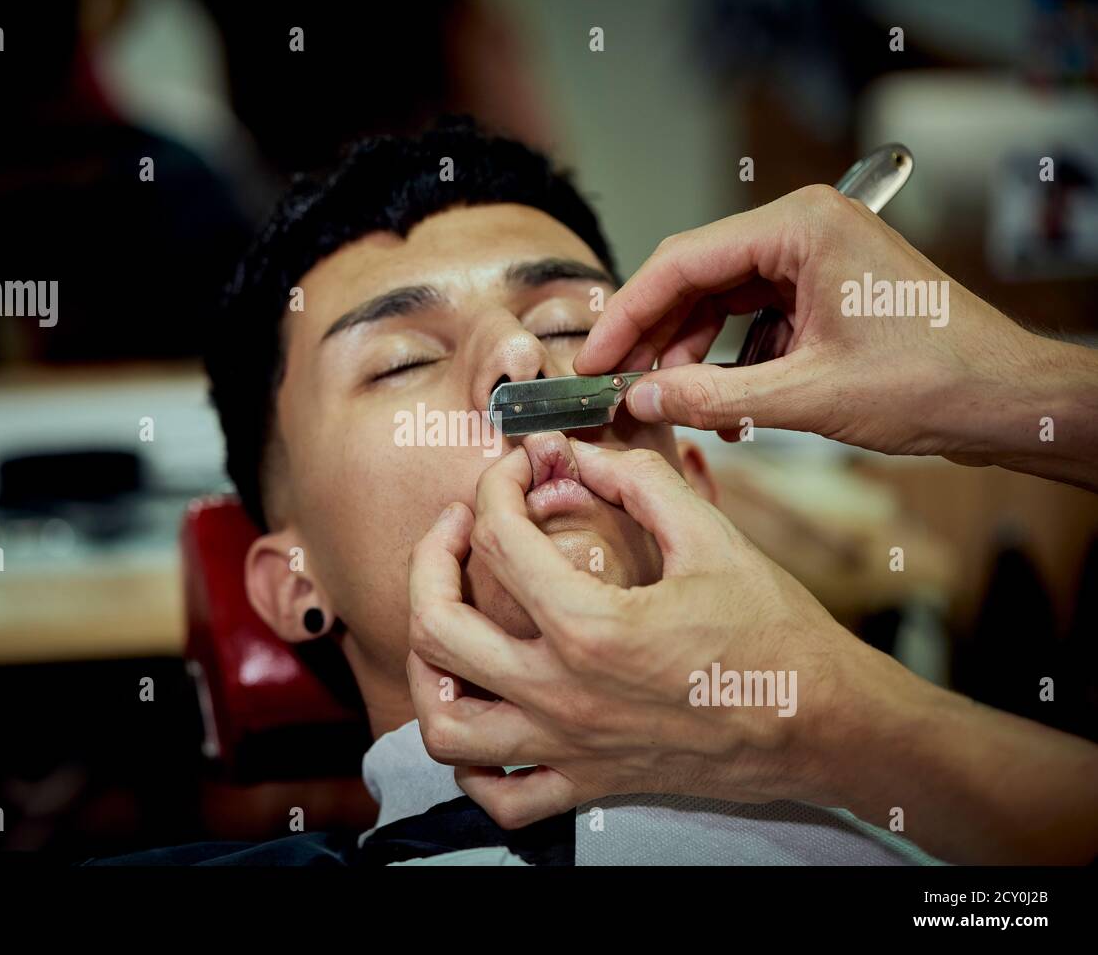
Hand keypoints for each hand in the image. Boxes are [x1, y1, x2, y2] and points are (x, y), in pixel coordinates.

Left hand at [405, 439, 879, 826]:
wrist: (825, 723)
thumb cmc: (775, 632)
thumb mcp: (711, 536)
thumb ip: (637, 481)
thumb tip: (580, 454)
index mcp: (591, 625)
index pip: (500, 539)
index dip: (497, 486)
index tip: (515, 469)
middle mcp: (564, 693)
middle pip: (437, 628)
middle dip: (430, 560)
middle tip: (456, 527)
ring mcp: (569, 747)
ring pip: (444, 725)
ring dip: (427, 667)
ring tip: (446, 623)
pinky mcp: (587, 785)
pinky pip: (498, 798)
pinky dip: (470, 764)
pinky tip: (484, 714)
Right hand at [576, 185, 1097, 489]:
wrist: (1007, 399)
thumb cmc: (933, 379)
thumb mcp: (807, 394)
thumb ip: (713, 396)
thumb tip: (643, 398)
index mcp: (800, 226)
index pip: (683, 261)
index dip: (627, 314)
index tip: (592, 358)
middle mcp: (803, 228)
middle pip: (696, 278)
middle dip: (655, 337)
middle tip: (616, 384)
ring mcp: (814, 258)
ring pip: (721, 303)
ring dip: (693, 355)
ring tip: (672, 404)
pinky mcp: (823, 290)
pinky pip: (753, 321)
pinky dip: (732, 363)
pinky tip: (724, 409)